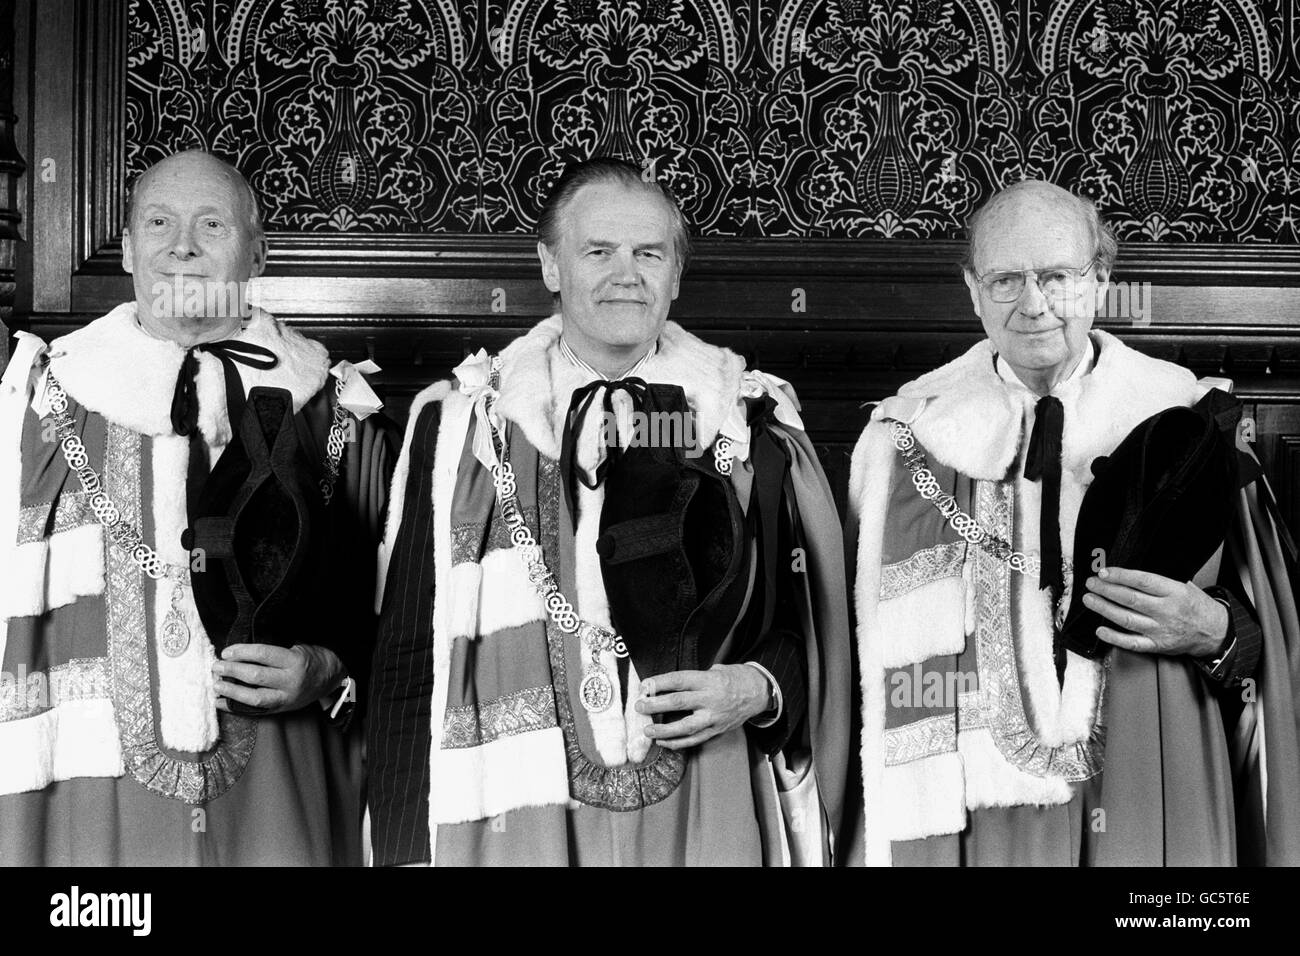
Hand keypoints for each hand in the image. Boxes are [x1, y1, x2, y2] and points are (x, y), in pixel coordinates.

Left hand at [212, 644, 345, 714]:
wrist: (332, 677)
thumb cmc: (313, 658)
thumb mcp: (298, 647)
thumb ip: (274, 652)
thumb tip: (241, 652)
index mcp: (295, 661)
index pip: (263, 655)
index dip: (242, 652)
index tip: (227, 651)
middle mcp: (291, 681)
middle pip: (256, 676)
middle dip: (232, 671)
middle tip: (217, 666)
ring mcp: (287, 698)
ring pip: (255, 698)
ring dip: (232, 691)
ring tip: (217, 684)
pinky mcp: (283, 709)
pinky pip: (256, 710)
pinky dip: (236, 707)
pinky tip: (222, 703)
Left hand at [635, 663, 770, 750]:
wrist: (759, 692)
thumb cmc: (734, 678)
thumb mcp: (716, 669)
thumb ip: (695, 678)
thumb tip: (665, 684)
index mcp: (709, 680)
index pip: (679, 680)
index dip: (660, 683)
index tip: (644, 685)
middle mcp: (711, 699)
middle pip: (678, 702)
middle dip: (656, 705)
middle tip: (640, 706)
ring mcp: (714, 717)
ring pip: (685, 726)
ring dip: (664, 730)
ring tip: (648, 730)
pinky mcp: (716, 730)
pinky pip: (695, 739)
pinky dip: (678, 743)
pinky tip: (664, 742)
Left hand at [1082, 566, 1228, 658]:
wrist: (1215, 632)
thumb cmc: (1196, 606)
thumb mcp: (1184, 586)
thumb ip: (1159, 581)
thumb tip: (1128, 573)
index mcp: (1174, 592)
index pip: (1142, 581)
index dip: (1121, 576)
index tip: (1104, 572)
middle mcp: (1167, 611)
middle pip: (1130, 599)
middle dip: (1107, 590)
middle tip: (1091, 584)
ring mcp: (1161, 630)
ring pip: (1127, 619)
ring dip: (1104, 609)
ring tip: (1090, 600)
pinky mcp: (1157, 646)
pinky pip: (1132, 643)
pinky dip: (1114, 637)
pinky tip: (1100, 630)